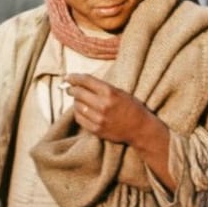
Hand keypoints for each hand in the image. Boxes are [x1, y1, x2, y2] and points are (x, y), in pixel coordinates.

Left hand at [64, 73, 174, 190]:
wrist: (140, 128)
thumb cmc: (131, 107)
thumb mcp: (119, 92)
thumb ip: (101, 87)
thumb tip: (81, 82)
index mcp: (110, 92)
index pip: (86, 81)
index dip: (74, 77)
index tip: (67, 77)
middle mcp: (103, 105)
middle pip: (78, 93)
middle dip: (71, 89)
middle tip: (69, 88)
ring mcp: (99, 119)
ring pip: (77, 106)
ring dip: (75, 101)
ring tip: (78, 100)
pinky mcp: (96, 130)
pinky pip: (80, 119)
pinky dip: (78, 112)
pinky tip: (81, 110)